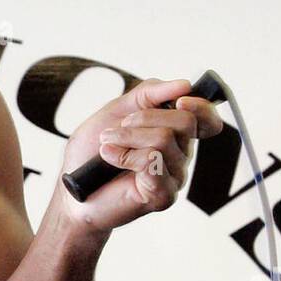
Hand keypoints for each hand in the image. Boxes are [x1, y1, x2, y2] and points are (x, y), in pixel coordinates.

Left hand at [59, 77, 223, 233]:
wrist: (72, 188)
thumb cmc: (92, 152)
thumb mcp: (118, 110)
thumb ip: (149, 94)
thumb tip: (185, 85)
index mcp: (175, 136)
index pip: (207, 120)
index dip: (201, 105)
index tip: (179, 99)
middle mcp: (180, 157)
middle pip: (185, 121)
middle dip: (145, 117)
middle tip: (117, 128)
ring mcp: (174, 178)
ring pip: (164, 139)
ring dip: (127, 136)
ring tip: (106, 144)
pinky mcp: (163, 195)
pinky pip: (152, 161)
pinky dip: (124, 154)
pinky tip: (110, 158)